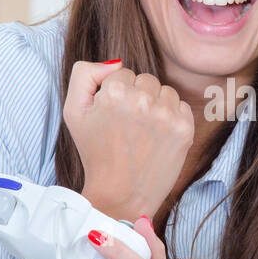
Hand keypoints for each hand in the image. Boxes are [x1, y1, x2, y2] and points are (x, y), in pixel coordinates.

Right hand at [62, 60, 194, 220]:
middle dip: (137, 97)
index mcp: (113, 92)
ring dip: (156, 106)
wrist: (120, 195)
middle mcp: (141, 99)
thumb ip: (84, 75)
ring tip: (143, 132)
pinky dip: (172, 118)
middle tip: (128, 126)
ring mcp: (165, 114)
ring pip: (165, 91)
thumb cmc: (96, 153)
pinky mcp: (184, 129)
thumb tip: (115, 63)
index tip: (113, 117)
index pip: (123, 73)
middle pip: (146, 79)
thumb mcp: (73, 112)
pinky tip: (158, 137)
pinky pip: (182, 106)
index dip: (117, 94)